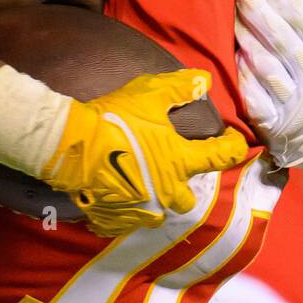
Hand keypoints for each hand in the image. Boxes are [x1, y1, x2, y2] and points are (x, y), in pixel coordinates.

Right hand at [46, 69, 250, 235]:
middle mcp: (165, 193)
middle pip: (188, 199)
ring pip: (159, 213)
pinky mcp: (114, 219)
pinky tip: (119, 196)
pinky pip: (127, 221)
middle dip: (186, 186)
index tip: (232, 141)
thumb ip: (179, 88)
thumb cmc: (115, 120)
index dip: (232, 147)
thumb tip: (205, 81)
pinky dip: (127, 211)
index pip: (220, 157)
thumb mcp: (149, 95)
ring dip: (157, 201)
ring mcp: (140, 210)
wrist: (70, 147)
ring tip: (145, 184)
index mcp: (179, 163)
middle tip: (175, 168)